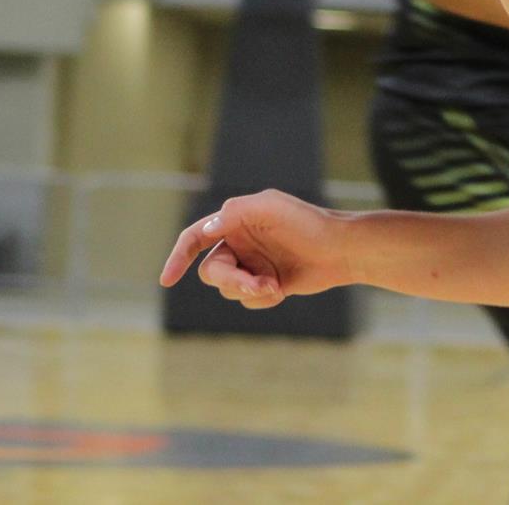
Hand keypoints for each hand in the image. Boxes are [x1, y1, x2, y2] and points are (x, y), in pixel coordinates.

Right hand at [159, 190, 353, 308]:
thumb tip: (206, 230)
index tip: (168, 280)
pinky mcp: (264, 284)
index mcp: (235, 221)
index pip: (195, 238)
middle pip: (211, 272)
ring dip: (248, 290)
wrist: (341, 250)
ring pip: (227, 289)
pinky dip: (261, 299)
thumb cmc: (308, 224)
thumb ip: (234, 213)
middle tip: (255, 284)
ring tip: (275, 285)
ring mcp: (251, 265)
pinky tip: (281, 289)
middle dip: (231, 281)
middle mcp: (239, 243)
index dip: (178, 256)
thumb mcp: (270, 208)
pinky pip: (246, 300)